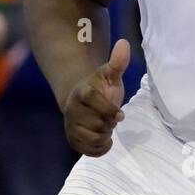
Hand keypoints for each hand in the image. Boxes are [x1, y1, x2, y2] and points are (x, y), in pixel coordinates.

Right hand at [63, 38, 129, 155]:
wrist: (82, 103)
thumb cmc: (100, 88)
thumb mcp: (110, 75)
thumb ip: (117, 62)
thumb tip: (124, 43)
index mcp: (82, 92)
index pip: (93, 100)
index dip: (110, 109)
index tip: (121, 114)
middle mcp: (72, 110)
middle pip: (97, 123)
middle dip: (110, 123)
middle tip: (112, 119)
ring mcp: (71, 126)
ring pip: (93, 138)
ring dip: (105, 136)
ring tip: (106, 128)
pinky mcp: (73, 140)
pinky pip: (89, 151)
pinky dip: (100, 148)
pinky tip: (104, 139)